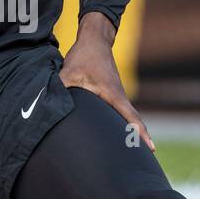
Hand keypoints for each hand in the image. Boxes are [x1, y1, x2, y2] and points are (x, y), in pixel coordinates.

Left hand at [59, 12, 154, 151]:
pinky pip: (121, 112)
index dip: (140, 133)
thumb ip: (60, 89)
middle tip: (147, 158)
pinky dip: (125, 123)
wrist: (94, 39)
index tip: (151, 148)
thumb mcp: (70, 72)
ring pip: (128, 117)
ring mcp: (117, 95)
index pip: (130, 117)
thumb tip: (48, 106)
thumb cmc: (84, 56)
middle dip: (140, 139)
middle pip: (133, 122)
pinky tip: (121, 133)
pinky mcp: (112, 94)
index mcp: (113, 94)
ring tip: (135, 151)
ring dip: (133, 132)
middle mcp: (119, 97)